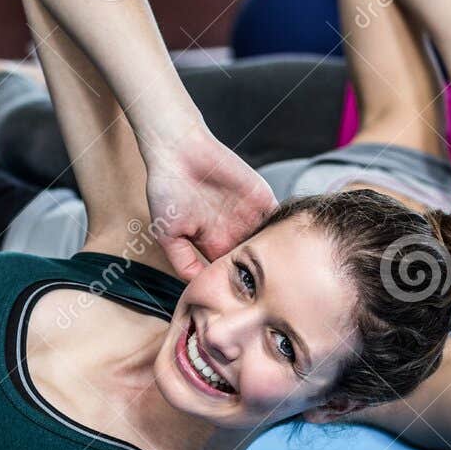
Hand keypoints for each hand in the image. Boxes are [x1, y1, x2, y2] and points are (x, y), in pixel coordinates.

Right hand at [142, 128, 276, 279]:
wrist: (179, 150)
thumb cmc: (167, 190)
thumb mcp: (167, 234)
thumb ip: (182, 262)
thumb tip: (198, 287)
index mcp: (214, 244)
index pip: (231, 272)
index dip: (236, 285)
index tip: (241, 299)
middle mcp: (234, 233)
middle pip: (255, 262)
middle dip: (261, 277)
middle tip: (266, 290)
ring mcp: (250, 217)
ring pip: (270, 245)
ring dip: (275, 259)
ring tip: (278, 275)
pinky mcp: (262, 199)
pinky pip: (278, 221)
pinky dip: (283, 234)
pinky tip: (283, 249)